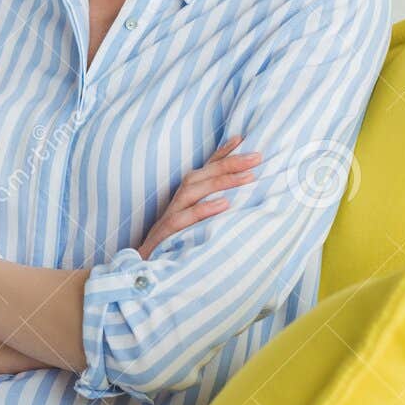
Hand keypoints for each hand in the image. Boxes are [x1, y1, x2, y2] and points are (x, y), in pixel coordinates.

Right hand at [136, 134, 260, 258]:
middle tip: (258, 156)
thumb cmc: (174, 242)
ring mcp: (172, 213)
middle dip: (230, 162)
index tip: (242, 138)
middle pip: (203, 174)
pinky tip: (224, 205)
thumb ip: (213, 207)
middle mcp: (179, 199)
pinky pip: (183, 218)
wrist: (146, 266)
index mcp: (187, 195)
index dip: (222, 153)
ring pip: (194, 190)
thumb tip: (239, 199)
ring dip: (221, 181)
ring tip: (249, 176)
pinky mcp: (166, 232)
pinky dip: (203, 210)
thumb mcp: (196, 222)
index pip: (206, 169)